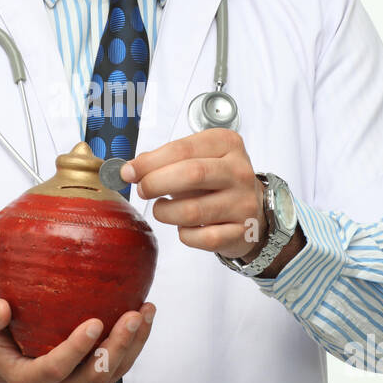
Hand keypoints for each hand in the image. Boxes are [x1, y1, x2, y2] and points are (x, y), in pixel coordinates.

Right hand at [0, 297, 155, 382]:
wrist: (5, 355)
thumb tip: (1, 308)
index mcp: (26, 381)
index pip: (55, 369)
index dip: (76, 349)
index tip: (95, 322)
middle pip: (93, 378)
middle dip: (117, 348)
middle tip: (132, 315)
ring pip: (112, 375)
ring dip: (133, 345)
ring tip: (145, 311)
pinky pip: (118, 369)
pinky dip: (134, 345)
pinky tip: (144, 317)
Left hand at [121, 127, 266, 261]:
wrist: (253, 212)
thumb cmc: (217, 182)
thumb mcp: (197, 159)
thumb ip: (164, 160)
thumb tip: (131, 170)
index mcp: (227, 144)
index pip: (183, 149)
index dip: (150, 162)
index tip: (129, 171)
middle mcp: (239, 172)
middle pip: (191, 174)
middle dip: (156, 183)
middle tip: (142, 190)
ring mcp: (243, 203)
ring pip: (193, 211)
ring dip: (165, 212)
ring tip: (161, 208)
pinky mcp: (241, 232)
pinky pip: (202, 237)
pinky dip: (185, 234)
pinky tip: (185, 226)